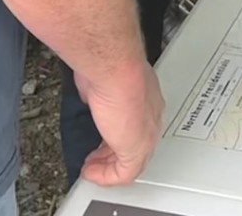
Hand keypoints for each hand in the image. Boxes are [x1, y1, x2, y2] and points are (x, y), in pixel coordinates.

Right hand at [77, 59, 163, 186]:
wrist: (116, 69)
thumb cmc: (111, 65)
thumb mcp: (106, 76)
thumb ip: (103, 89)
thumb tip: (93, 92)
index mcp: (148, 96)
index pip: (137, 122)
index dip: (118, 133)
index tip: (103, 137)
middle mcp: (151, 116)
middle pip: (135, 143)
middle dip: (112, 153)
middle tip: (95, 158)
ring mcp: (145, 134)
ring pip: (132, 162)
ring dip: (108, 167)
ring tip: (92, 168)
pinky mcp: (136, 150)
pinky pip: (123, 174)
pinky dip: (105, 177)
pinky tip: (91, 173)